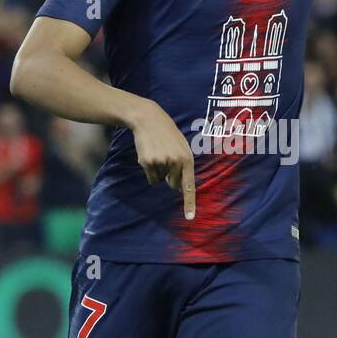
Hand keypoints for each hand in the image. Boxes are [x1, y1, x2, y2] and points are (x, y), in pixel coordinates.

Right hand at [130, 100, 195, 219]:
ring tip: (158, 152)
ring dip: (159, 170)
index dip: (189, 203)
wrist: (149, 119)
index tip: (190, 217)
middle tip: (166, 158)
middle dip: (170, 177)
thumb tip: (177, 186)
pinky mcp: (147, 162)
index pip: (189, 185)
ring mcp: (160, 162)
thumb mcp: (182, 147)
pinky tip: (150, 154)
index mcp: (187, 159)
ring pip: (160, 180)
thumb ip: (183, 165)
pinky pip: (151, 176)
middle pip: (173, 184)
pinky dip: (150, 169)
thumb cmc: (168, 134)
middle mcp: (175, 162)